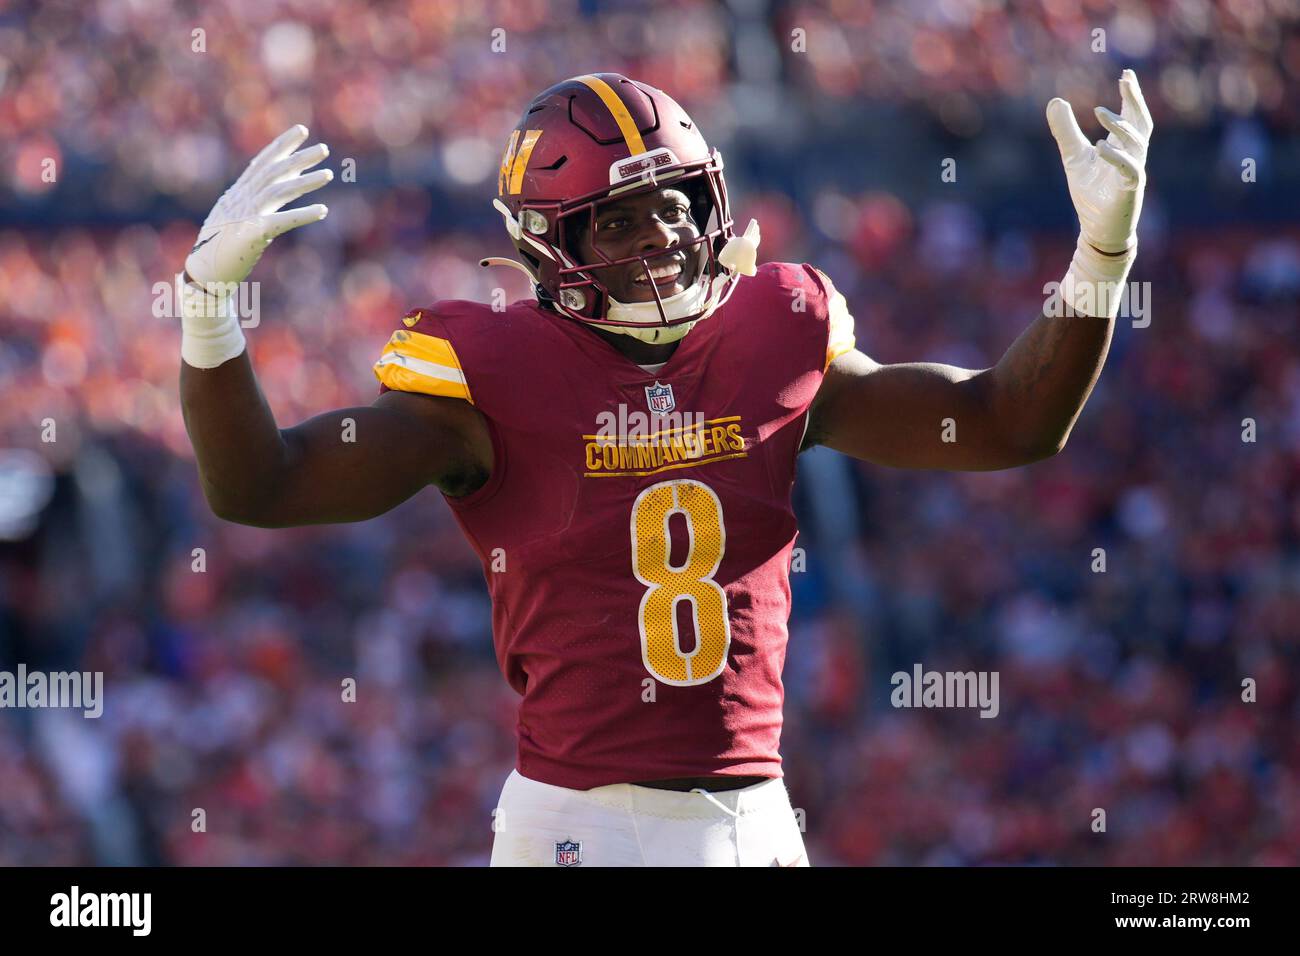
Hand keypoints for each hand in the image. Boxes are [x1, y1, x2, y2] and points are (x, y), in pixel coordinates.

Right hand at [185, 125, 331, 289]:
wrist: (204, 275)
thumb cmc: (224, 248)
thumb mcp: (241, 217)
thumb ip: (262, 200)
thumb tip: (288, 182)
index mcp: (239, 194)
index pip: (262, 162)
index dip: (281, 145)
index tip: (301, 130)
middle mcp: (241, 200)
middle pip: (273, 171)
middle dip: (299, 158)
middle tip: (324, 149)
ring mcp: (245, 216)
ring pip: (278, 191)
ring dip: (305, 182)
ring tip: (328, 174)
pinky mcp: (251, 235)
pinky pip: (281, 221)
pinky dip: (302, 215)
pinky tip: (323, 211)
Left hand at [1046, 70, 1152, 253]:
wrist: (1098, 229)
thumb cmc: (1091, 193)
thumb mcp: (1074, 157)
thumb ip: (1066, 131)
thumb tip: (1055, 101)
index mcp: (1122, 147)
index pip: (1132, 116)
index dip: (1131, 95)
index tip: (1126, 74)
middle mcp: (1133, 156)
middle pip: (1142, 123)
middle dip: (1135, 100)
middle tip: (1126, 79)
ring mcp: (1134, 172)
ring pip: (1137, 143)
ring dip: (1120, 126)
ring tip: (1100, 112)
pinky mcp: (1129, 190)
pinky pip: (1129, 169)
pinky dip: (1116, 157)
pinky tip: (1100, 146)